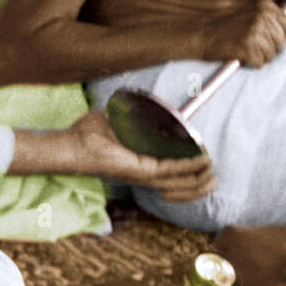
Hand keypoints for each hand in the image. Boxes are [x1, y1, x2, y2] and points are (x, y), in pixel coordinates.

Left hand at [63, 109, 213, 201]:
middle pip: (180, 185)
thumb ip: (121, 114)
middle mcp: (144, 173)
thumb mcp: (111, 122)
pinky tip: (200, 160)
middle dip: (199, 182)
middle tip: (211, 172)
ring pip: (180, 181)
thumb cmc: (88, 135)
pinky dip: (187, 166)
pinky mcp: (140, 170)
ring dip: (198, 175)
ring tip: (210, 168)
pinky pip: (170, 170)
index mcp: (140, 165)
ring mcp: (143, 174)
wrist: (74, 144)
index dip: (189, 175)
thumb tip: (128, 100)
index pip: (171, 176)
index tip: (203, 164)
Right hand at [199, 0, 285, 68]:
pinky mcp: (248, 47)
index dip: (279, 36)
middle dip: (271, 48)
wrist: (200, 34)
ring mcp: (255, 31)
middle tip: (253, 47)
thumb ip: (267, 15)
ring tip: (245, 51)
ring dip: (260, 56)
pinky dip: (252, 63)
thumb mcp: (247, 10)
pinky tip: (241, 56)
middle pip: (282, 42)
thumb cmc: (223, 25)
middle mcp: (262, 17)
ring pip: (272, 54)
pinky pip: (261, 62)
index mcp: (265, 6)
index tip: (267, 39)